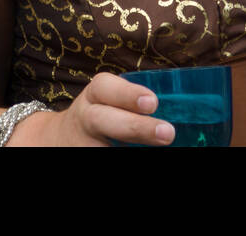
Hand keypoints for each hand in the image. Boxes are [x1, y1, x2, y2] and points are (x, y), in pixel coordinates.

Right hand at [12, 72, 174, 146]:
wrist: (62, 140)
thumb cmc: (102, 114)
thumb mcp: (110, 100)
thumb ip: (135, 101)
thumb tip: (183, 109)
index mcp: (96, 95)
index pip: (106, 88)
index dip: (128, 94)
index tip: (153, 102)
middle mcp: (88, 118)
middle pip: (105, 120)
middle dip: (136, 127)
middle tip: (168, 133)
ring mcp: (86, 143)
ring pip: (105, 147)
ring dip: (133, 150)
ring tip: (161, 148)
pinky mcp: (87, 156)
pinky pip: (107, 158)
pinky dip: (131, 156)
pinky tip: (145, 155)